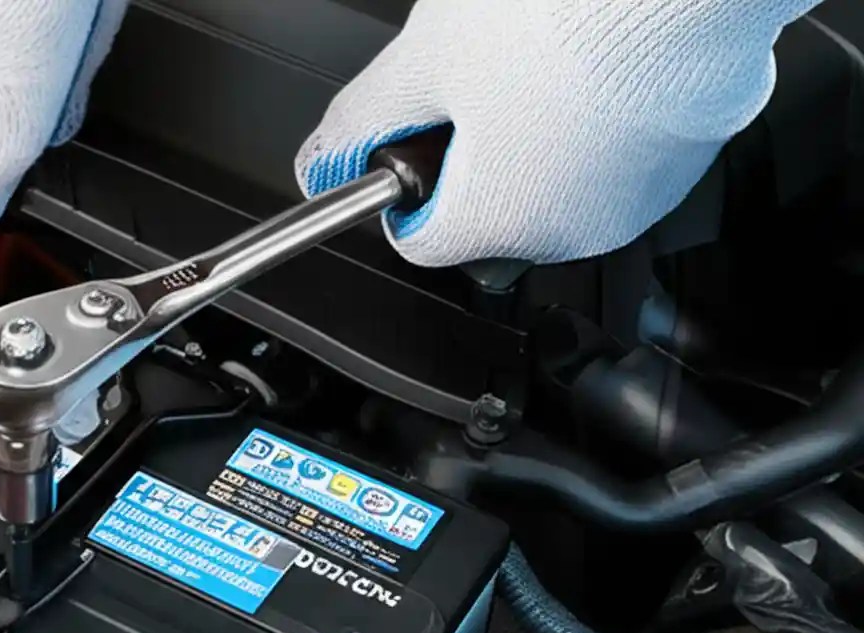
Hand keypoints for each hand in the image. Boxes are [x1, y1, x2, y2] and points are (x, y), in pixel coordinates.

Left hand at [296, 0, 821, 266]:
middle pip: (484, 213)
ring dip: (527, 134)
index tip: (405, 133)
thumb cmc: (567, 17)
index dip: (400, 180)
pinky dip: (589, 121)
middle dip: (465, 153)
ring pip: (549, 183)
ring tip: (533, 62)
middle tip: (470, 77)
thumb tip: (322, 161)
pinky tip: (587, 64)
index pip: (418, 240)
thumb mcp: (424, 62)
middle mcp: (569, 234)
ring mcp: (634, 202)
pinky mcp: (680, 162)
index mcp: (497, 223)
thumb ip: (363, 123)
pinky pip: (610, 157)